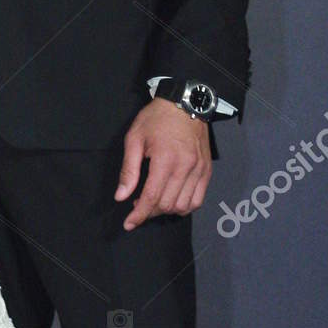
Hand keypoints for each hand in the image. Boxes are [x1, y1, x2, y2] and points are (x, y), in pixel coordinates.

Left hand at [114, 99, 211, 230]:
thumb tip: (121, 196)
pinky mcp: (207, 171)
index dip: (139, 214)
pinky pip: (198, 200)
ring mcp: (199, 170)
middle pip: (167, 205)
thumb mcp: (134, 138)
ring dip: (166, 211)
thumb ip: (129, 170)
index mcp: (166, 159)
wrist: (185, 103)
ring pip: (183, 206)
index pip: (152, 197)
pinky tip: (172, 201)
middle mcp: (186, 167)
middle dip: (149, 212)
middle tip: (137, 205)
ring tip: (154, 202)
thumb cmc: (156, 119)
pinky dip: (184, 207)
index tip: (129, 224)